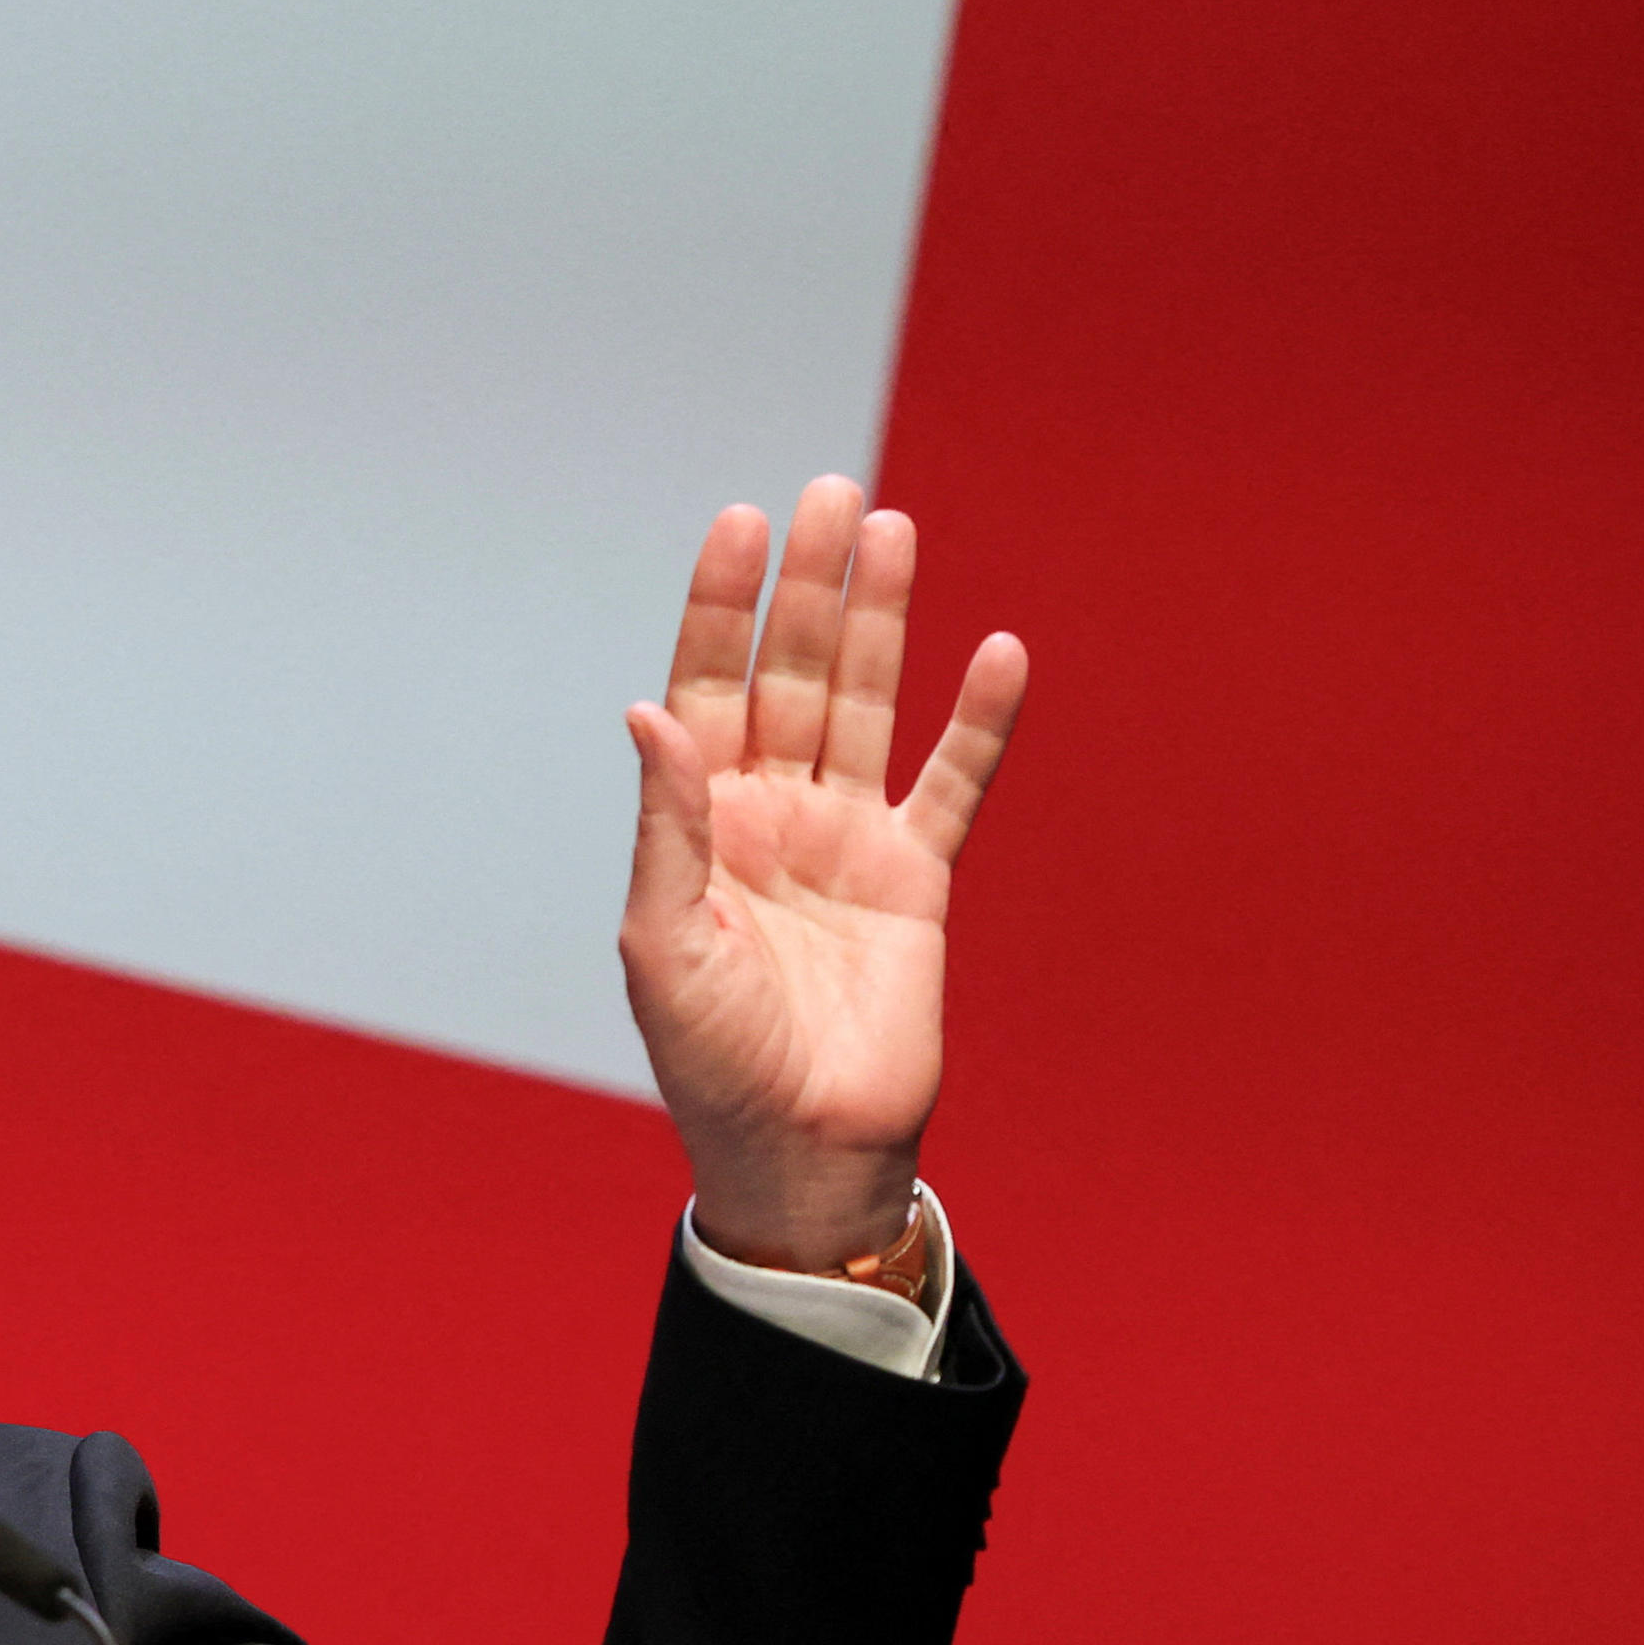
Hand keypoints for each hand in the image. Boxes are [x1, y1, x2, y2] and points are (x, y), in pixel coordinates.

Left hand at [618, 480, 1026, 1272]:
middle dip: (807, 587)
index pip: (707, 688)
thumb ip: (666, 827)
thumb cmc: (712, 1063)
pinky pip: (953, 782)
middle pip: (791, 674)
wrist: (803, 1152)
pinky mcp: (917, 879)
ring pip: (865, 704)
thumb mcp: (665, 945)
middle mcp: (769, 814)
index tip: (742, 523)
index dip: (722, 607)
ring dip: (879, 620)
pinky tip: (996, 651)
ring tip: (892, 529)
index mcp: (696, 823)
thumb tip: (647, 712)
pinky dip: (978, 722)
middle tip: (831, 492)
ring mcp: (846, 840)